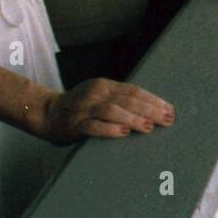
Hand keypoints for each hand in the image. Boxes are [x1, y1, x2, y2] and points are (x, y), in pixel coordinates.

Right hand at [42, 78, 173, 143]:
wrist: (48, 113)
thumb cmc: (80, 107)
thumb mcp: (100, 96)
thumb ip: (120, 99)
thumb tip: (151, 110)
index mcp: (105, 85)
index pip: (134, 91)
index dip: (153, 99)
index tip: (169, 109)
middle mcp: (96, 94)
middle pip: (128, 100)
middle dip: (150, 109)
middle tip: (167, 119)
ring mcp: (85, 108)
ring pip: (113, 111)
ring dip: (133, 118)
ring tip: (148, 126)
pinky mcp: (75, 124)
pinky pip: (94, 126)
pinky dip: (110, 129)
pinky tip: (123, 132)